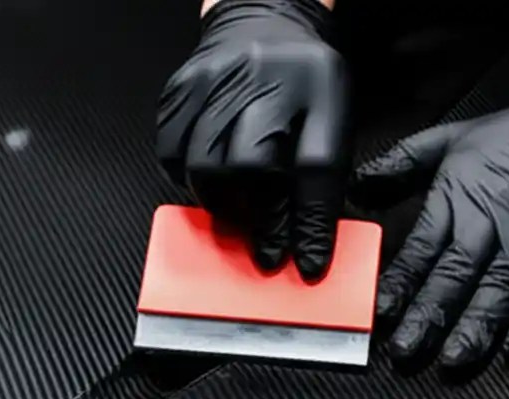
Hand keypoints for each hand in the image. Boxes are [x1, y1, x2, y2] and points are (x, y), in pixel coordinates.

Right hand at [157, 0, 346, 279]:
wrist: (266, 18)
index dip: (309, 225)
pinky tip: (209, 183)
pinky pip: (172, 152)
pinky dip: (188, 181)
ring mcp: (216, 81)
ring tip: (238, 215)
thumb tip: (307, 241)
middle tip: (266, 247)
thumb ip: (324, 175)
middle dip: (261, 220)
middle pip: (253, 168)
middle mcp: (265, 80)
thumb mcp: (335, 117)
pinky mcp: (180, 89)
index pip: (316, 168)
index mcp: (318, 89)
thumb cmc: (306, 80)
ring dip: (222, 206)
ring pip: (206, 166)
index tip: (305, 264)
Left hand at [350, 18, 508, 372]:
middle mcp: (495, 219)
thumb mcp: (455, 136)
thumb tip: (358, 186)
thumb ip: (402, 164)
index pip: (423, 246)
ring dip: (476, 326)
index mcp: (462, 195)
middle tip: (404, 352)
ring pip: (500, 287)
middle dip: (428, 315)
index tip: (381, 310)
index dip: (402, 281)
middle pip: (456, 274)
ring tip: (454, 359)